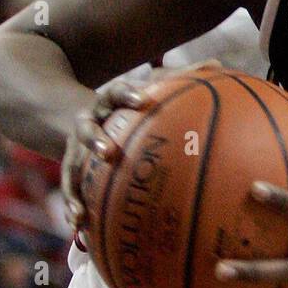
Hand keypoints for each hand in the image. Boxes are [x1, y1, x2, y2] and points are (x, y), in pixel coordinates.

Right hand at [60, 61, 221, 231]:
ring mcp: (76, 146)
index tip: (142, 100)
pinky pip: (70, 188)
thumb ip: (180, 78)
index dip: (128, 94)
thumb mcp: (150, 88)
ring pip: (71, 164)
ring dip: (74, 184)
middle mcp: (90, 120)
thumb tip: (216, 64)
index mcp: (110, 99)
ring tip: (80, 206)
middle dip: (94, 139)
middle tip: (108, 151)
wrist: (87, 114)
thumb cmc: (132, 103)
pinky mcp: (71, 168)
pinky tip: (77, 223)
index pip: (117, 91)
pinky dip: (72, 204)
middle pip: (87, 127)